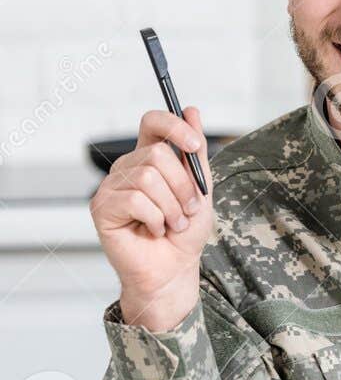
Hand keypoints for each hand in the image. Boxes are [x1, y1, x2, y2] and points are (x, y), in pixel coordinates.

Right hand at [89, 107, 212, 330]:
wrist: (174, 269)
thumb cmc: (185, 232)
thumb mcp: (200, 189)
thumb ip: (195, 153)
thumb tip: (192, 110)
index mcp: (150, 158)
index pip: (153, 123)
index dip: (174, 126)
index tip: (195, 145)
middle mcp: (128, 167)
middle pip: (157, 154)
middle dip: (183, 187)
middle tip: (187, 210)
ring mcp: (112, 186)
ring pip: (148, 178)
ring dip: (172, 207)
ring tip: (172, 224)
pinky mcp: (102, 207)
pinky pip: (135, 200)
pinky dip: (155, 219)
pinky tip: (153, 230)